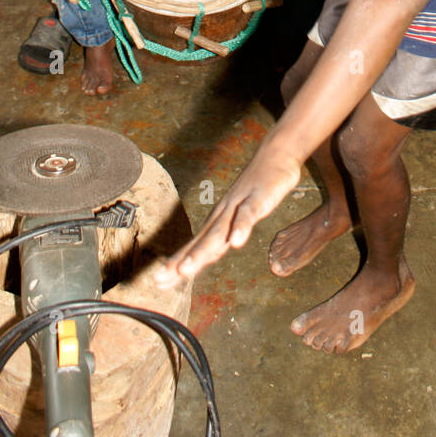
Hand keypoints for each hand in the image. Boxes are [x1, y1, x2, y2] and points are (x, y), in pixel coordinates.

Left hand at [154, 140, 301, 285]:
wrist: (276, 154)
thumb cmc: (258, 186)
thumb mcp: (242, 213)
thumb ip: (230, 232)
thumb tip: (216, 251)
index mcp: (219, 220)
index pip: (195, 246)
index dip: (177, 264)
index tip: (158, 282)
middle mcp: (224, 214)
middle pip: (200, 243)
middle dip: (181, 262)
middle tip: (160, 280)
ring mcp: (239, 205)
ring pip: (218, 232)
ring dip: (201, 251)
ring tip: (185, 270)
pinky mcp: (258, 198)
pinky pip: (248, 214)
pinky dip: (241, 228)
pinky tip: (236, 243)